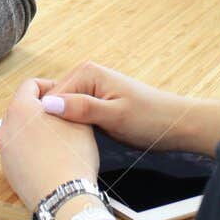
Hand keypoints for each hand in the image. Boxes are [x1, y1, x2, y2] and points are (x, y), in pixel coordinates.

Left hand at [0, 77, 98, 211]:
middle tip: (62, 116)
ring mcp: (5, 151)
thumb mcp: (80, 121)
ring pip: (20, 131)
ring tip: (57, 139)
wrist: (63, 197)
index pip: (30, 85)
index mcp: (21, 109)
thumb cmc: (72, 159)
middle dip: (41, 109)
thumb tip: (64, 100)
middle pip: (22, 108)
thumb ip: (68, 103)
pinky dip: (32, 150)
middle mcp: (6, 128)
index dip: (49, 85)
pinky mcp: (8, 170)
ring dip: (35, 130)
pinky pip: (19, 151)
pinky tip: (51, 157)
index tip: (63, 94)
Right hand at [41, 61, 219, 157]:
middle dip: (52, 123)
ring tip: (60, 147)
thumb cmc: (149, 119)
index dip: (45, 119)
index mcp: (87, 72)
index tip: (44, 143)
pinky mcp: (96, 103)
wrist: (175, 124)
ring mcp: (91, 89)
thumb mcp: (114, 116)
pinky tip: (72, 143)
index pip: (50, 96)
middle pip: (54, 102)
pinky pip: (74, 114)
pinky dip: (71, 128)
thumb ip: (82, 108)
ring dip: (61, 127)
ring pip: (62, 110)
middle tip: (53, 147)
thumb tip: (49, 104)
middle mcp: (86, 76)